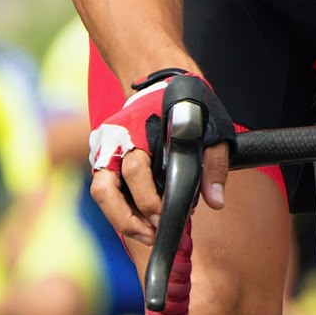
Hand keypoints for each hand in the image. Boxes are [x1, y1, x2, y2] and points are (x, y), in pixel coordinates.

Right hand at [86, 68, 233, 250]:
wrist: (160, 80)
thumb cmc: (185, 103)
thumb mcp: (210, 128)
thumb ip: (214, 165)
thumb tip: (215, 200)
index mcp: (136, 129)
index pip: (136, 171)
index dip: (151, 202)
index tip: (169, 220)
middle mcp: (113, 140)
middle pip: (106, 190)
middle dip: (131, 219)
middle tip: (157, 233)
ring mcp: (103, 150)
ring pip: (101, 194)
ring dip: (121, 220)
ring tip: (147, 234)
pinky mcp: (103, 158)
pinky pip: (105, 191)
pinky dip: (121, 210)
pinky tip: (142, 221)